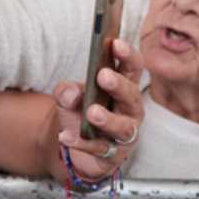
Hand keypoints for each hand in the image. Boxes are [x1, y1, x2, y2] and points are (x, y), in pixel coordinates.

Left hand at [50, 39, 143, 184]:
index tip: (115, 43)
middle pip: (131, 96)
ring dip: (107, 119)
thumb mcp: (68, 97)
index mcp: (124, 87)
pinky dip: (83, 143)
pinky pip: (100, 149)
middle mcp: (130, 109)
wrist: (74, 143)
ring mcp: (125, 133)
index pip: (132, 68)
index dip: (127, 56)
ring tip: (91, 112)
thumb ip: (67, 91)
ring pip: (123, 126)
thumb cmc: (80, 111)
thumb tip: (71, 93)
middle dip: (118, 85)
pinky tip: (66, 136)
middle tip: (103, 76)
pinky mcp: (113, 155)